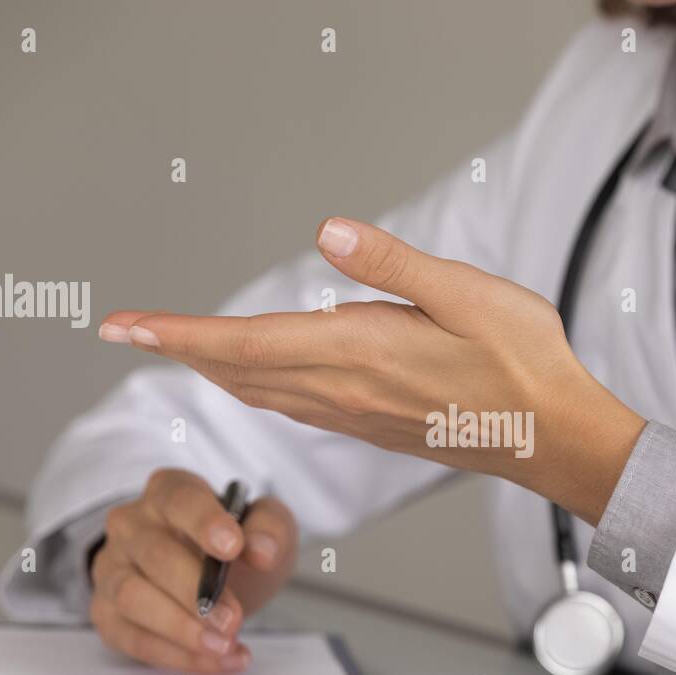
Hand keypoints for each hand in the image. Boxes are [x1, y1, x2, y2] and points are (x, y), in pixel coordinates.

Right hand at [89, 468, 297, 672]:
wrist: (214, 575)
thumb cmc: (237, 545)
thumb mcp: (267, 528)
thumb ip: (270, 529)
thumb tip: (262, 550)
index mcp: (169, 491)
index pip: (179, 498)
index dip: (204, 522)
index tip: (233, 547)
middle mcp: (131, 524)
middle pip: (154, 553)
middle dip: (195, 591)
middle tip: (233, 620)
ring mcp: (112, 568)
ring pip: (132, 597)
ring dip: (180, 628)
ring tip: (225, 645)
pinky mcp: (107, 612)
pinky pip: (132, 638)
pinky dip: (176, 656)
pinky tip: (218, 661)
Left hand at [97, 218, 645, 524]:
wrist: (553, 438)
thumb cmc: (522, 363)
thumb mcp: (468, 295)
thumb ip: (393, 267)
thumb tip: (327, 235)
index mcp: (360, 352)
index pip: (244, 342)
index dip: (178, 333)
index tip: (123, 327)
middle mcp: (345, 391)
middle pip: (239, 371)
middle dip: (180, 349)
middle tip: (129, 332)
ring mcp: (356, 415)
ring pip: (262, 392)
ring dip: (213, 368)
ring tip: (178, 346)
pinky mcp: (371, 427)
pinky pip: (293, 406)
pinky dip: (254, 386)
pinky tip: (253, 377)